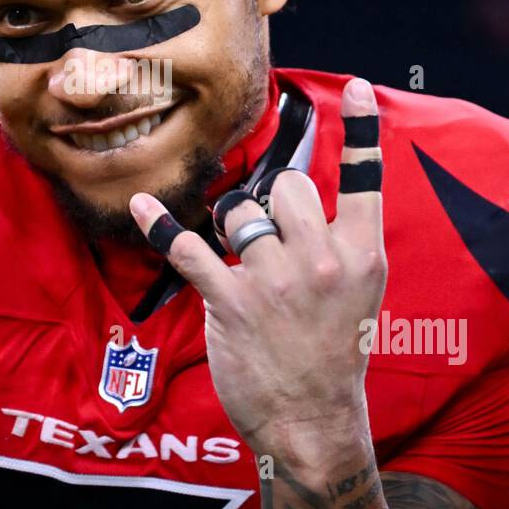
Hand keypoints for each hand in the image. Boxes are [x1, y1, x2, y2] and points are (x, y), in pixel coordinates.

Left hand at [129, 78, 385, 462]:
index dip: (362, 131)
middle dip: (274, 203)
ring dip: (234, 228)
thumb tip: (295, 197)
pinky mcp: (232, 301)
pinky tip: (141, 204)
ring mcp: (276, 280)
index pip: (366, 182)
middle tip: (274, 243)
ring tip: (245, 265)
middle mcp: (323, 259)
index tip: (358, 87)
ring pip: (240, 211)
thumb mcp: (358, 293)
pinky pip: (189, 248)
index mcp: (362, 254)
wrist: (312, 420)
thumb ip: (339, 241)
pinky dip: (161, 225)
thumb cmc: (333, 351)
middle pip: (288, 186)